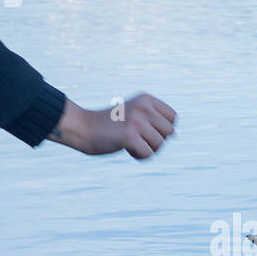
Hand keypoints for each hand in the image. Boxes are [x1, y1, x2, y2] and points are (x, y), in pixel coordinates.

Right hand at [49, 94, 175, 158]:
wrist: (82, 127)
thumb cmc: (109, 124)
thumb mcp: (134, 113)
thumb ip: (153, 118)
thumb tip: (175, 134)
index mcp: (146, 99)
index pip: (173, 117)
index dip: (162, 129)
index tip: (145, 130)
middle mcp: (143, 107)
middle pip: (169, 132)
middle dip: (155, 140)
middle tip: (136, 138)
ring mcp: (137, 121)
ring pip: (159, 145)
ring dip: (146, 149)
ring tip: (129, 143)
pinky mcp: (129, 136)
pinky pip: (148, 154)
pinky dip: (138, 156)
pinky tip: (125, 148)